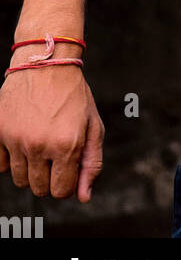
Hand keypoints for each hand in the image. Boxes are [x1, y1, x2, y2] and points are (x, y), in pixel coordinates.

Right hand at [0, 63, 103, 201]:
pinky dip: (10, 159)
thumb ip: (92, 164)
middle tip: (54, 154)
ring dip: (30, 168)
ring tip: (39, 143)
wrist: (46, 63)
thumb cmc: (73, 95)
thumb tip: (84, 197)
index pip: (61, 191)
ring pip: (20, 179)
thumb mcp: (93, 126)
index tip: (67, 168)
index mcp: (66, 145)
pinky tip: (22, 140)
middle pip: (38, 189)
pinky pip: (0, 166)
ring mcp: (16, 139)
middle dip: (48, 177)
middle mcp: (39, 145)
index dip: (66, 183)